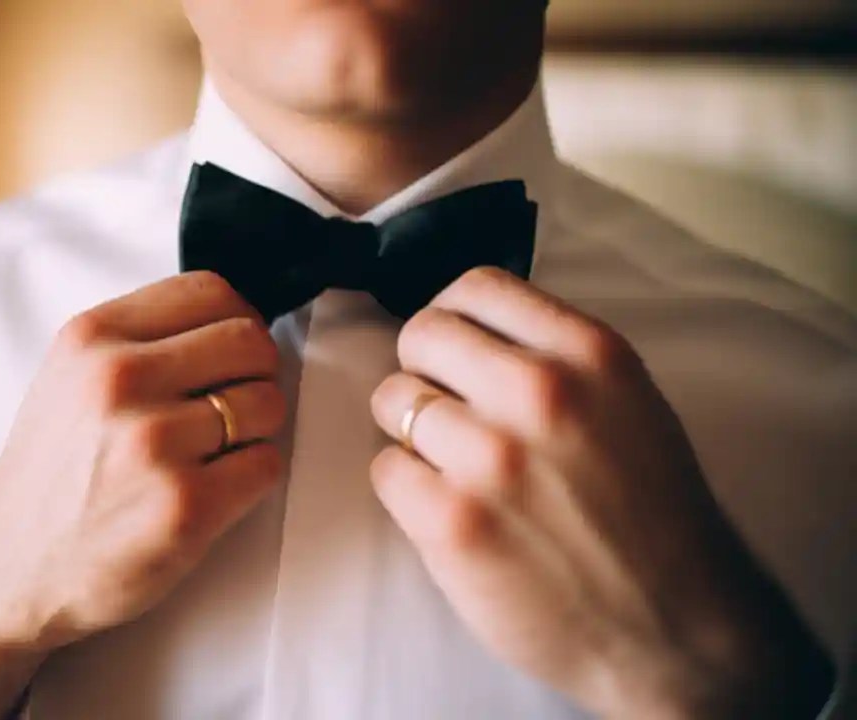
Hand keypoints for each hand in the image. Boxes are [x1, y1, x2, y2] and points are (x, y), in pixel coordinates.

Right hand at [0, 272, 286, 719]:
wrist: (8, 567)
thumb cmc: (53, 473)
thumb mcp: (70, 376)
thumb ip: (140, 338)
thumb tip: (234, 317)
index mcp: (92, 338)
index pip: (211, 290)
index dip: (237, 321)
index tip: (230, 353)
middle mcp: (119, 381)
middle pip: (250, 342)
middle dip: (254, 375)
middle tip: (229, 408)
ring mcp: (153, 444)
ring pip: (266, 403)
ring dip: (254, 431)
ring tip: (211, 454)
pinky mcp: (185, 506)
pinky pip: (266, 464)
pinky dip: (251, 477)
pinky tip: (211, 490)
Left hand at [370, 267, 832, 718]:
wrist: (677, 628)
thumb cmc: (651, 516)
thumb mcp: (629, 402)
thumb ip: (555, 356)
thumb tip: (470, 332)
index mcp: (588, 353)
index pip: (476, 286)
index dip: (455, 318)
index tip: (457, 350)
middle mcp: (537, 392)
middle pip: (421, 334)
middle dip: (425, 370)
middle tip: (449, 412)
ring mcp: (488, 457)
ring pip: (392, 400)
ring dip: (413, 434)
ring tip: (456, 468)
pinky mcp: (450, 520)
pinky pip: (385, 469)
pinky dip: (407, 488)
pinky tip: (449, 510)